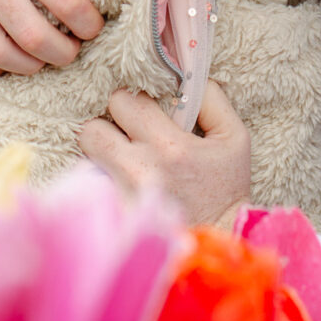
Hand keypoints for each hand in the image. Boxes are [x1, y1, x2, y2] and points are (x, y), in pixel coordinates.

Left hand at [77, 81, 251, 230]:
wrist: (220, 245)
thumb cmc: (226, 190)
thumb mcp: (235, 139)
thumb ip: (212, 100)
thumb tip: (187, 75)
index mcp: (171, 146)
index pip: (124, 101)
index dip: (132, 102)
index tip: (142, 113)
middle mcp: (140, 169)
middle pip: (93, 127)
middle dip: (108, 125)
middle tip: (124, 134)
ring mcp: (122, 196)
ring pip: (86, 157)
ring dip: (99, 153)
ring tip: (119, 158)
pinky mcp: (114, 217)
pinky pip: (90, 188)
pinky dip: (99, 181)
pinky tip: (119, 184)